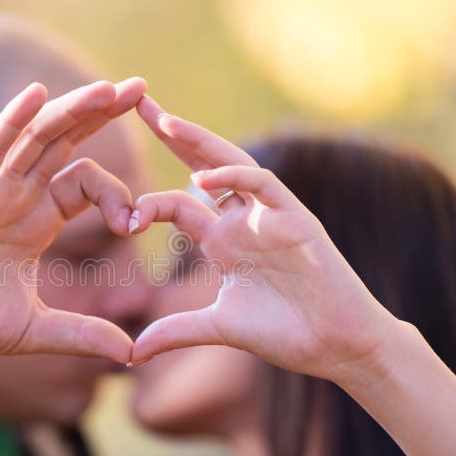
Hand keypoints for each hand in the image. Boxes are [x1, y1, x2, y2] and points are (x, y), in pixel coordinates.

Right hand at [0, 78, 147, 362]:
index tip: (135, 223)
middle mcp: (18, 197)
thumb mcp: (34, 331)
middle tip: (143, 89)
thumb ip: (81, 335)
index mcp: (38, 221)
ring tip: (110, 88)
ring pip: (36, 139)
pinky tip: (35, 94)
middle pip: (66, 144)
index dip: (118, 195)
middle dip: (102, 115)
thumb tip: (131, 354)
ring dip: (71, 111)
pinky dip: (11, 122)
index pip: (87, 184)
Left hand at [130, 95, 399, 384]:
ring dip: (200, 141)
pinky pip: (264, 186)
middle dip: (172, 133)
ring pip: (232, 162)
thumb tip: (128, 353)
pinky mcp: (297, 219)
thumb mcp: (217, 328)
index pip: (177, 204)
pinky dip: (236, 177)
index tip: (119, 216)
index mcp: (222, 240)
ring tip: (165, 121)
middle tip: (136, 101)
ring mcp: (269, 215)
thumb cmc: (284, 333)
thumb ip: (174, 331)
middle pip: (202, 164)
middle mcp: (242, 219)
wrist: (336, 348)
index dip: (146, 202)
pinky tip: (205, 177)